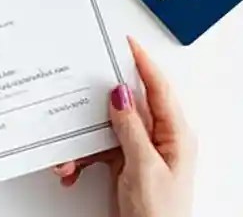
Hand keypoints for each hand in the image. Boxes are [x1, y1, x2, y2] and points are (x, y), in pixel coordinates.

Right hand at [51, 37, 195, 216]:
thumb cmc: (161, 214)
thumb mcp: (144, 166)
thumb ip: (131, 127)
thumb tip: (121, 93)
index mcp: (175, 134)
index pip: (158, 88)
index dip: (143, 62)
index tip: (126, 42)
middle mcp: (158, 139)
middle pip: (125, 106)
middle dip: (95, 108)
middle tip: (78, 92)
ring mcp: (139, 153)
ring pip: (104, 130)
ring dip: (82, 144)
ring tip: (68, 159)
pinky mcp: (123, 166)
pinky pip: (96, 151)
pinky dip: (81, 160)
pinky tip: (72, 172)